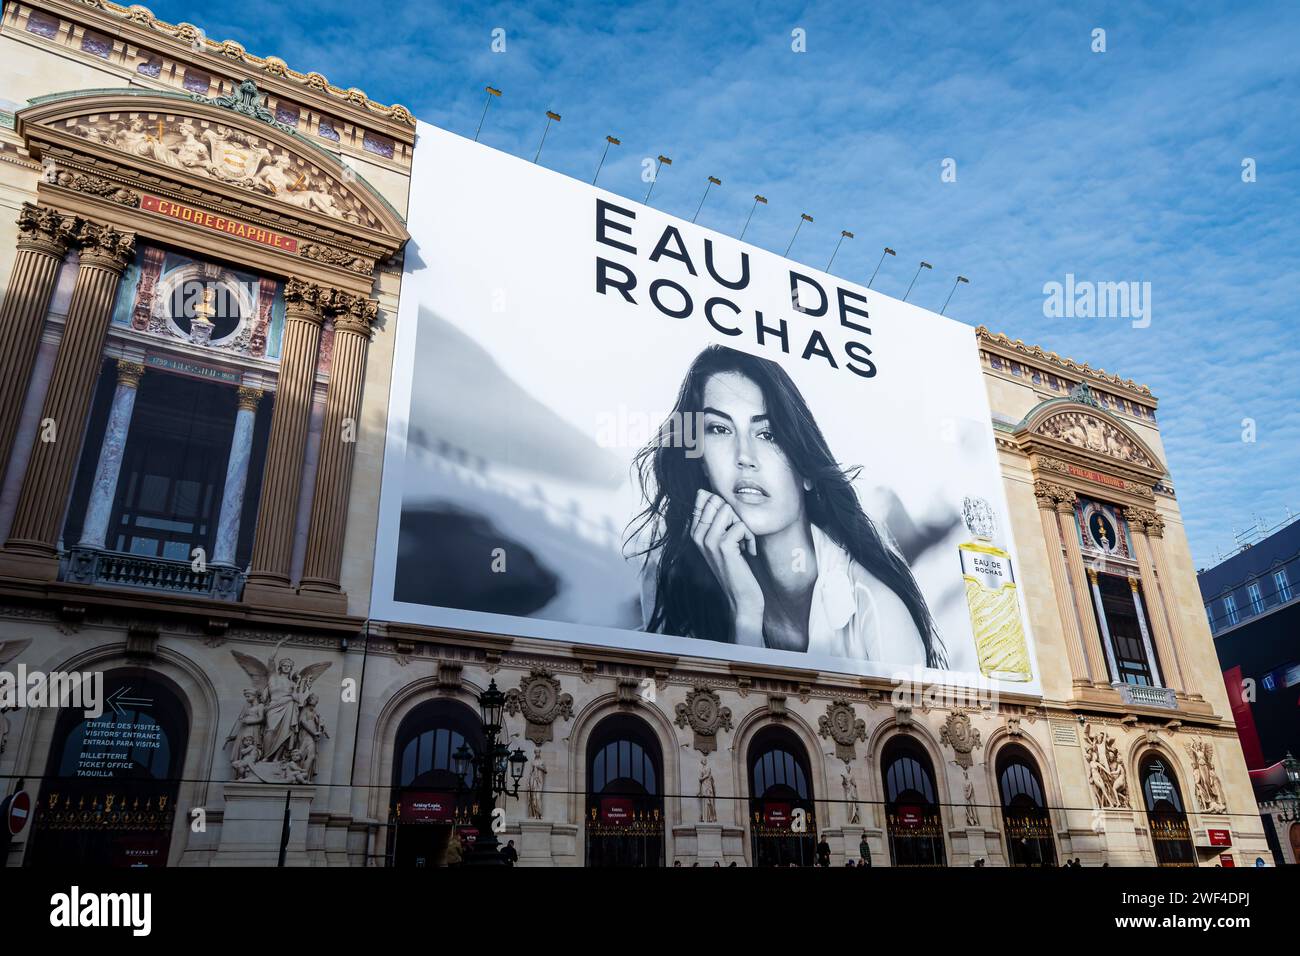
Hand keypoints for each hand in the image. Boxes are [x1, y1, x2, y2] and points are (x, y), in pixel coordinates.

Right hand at [690, 490, 763, 644]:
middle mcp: (698, 535)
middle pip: (718, 501)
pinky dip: (750, 538)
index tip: (730, 525)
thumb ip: (717, 519)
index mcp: (695, 531)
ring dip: (743, 525)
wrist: (740, 598)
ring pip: (729, 510)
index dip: (723, 505)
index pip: (703, 498)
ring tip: (744, 543)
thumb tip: (707, 491)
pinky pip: (741, 526)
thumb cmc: (735, 568)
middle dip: (735, 514)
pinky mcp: (723, 546)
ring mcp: (708, 540)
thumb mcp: (722, 542)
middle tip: (739, 535)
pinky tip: (749, 552)